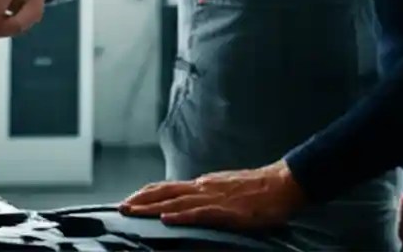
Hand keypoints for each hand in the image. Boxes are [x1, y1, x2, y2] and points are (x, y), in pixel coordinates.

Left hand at [118, 161, 305, 230]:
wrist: (281, 183)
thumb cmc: (258, 189)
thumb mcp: (227, 188)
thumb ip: (209, 194)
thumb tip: (192, 202)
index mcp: (204, 184)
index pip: (169, 187)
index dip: (148, 192)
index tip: (131, 198)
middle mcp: (203, 187)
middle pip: (165, 192)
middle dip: (142, 199)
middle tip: (121, 206)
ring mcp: (213, 198)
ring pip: (176, 202)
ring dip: (152, 208)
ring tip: (133, 211)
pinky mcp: (226, 211)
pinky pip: (199, 213)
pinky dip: (181, 216)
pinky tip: (167, 219)